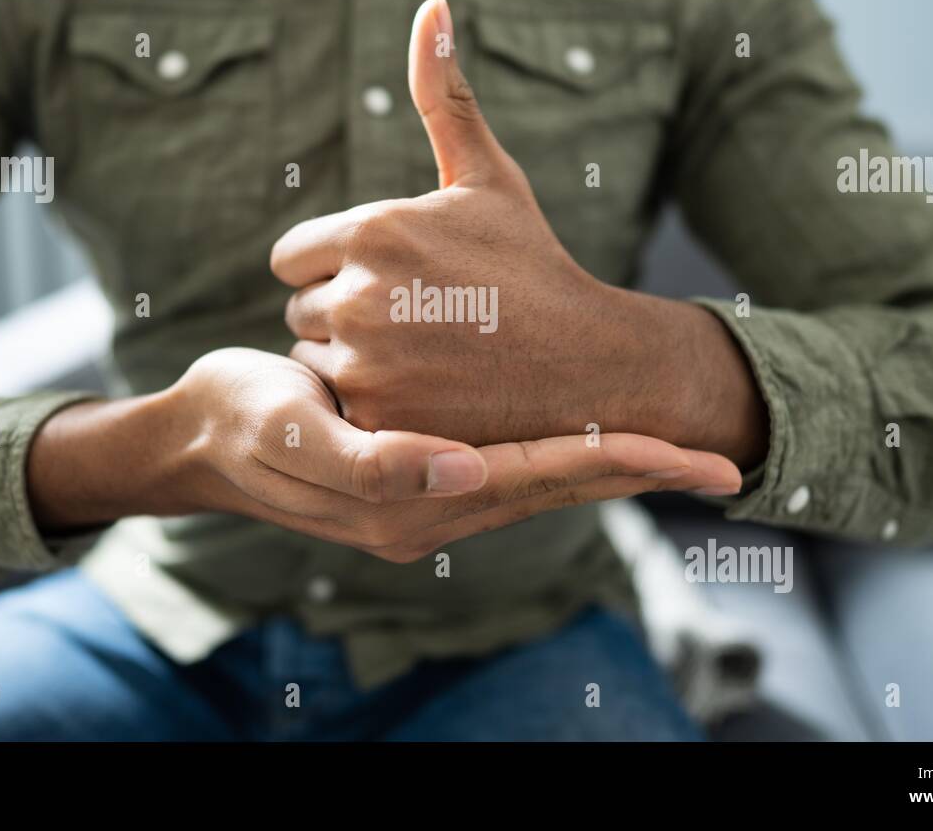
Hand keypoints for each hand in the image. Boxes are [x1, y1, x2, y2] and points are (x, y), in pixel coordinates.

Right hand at [27, 348, 741, 560]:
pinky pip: (516, 467)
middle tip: (727, 465)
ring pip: (548, 480)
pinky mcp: (429, 473)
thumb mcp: (297, 433)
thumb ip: (379, 462)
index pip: (545, 480)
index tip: (699, 460)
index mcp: (417, 505)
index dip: (623, 465)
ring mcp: (438, 496)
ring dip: (614, 466)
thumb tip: (469, 470)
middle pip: (564, 488)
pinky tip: (595, 435)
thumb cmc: (246, 422)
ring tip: (683, 452)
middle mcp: (440, 511)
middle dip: (643, 473)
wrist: (206, 435)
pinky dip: (566, 454)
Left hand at [272, 0, 767, 465]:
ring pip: (316, 362)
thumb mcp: (487, 178)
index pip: (293, 256)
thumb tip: (432, 4)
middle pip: (302, 310)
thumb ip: (444, 96)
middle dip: (345, 316)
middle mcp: (357, 294)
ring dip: (354, 363)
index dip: (336, 268)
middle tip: (417, 324)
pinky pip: (337, 409)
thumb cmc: (531, 266)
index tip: (393, 281)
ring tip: (423, 359)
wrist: (587, 366)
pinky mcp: (377, 420)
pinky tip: (422, 395)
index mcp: (371, 228)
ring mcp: (366, 362)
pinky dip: (368, 407)